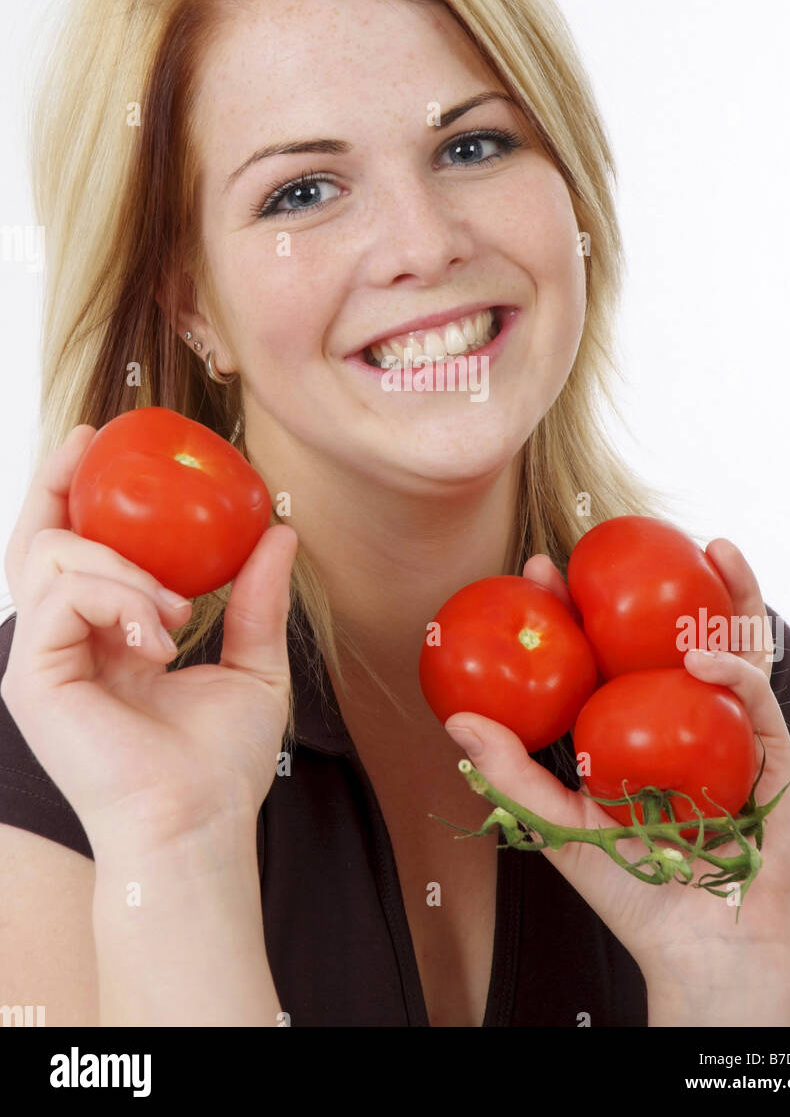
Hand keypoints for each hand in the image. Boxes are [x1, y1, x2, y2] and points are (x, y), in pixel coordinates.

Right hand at [1, 424, 297, 854]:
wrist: (200, 823)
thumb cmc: (220, 764)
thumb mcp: (251, 664)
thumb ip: (255, 599)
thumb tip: (279, 532)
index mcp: (101, 640)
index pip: (73, 553)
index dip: (75, 494)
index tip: (98, 446)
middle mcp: (62, 644)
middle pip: (35, 542)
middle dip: (57, 483)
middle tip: (89, 443)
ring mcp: (41, 660)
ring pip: (52, 556)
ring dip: (125, 566)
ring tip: (177, 612)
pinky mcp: (32, 678)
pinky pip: (61, 595)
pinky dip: (117, 599)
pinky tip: (158, 637)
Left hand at [445, 542, 789, 981]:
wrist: (702, 948)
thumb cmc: (634, 890)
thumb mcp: (561, 827)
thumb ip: (513, 777)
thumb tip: (456, 724)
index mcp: (632, 724)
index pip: (604, 649)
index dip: (575, 606)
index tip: (539, 567)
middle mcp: (681, 716)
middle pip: (670, 634)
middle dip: (656, 580)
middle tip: (616, 540)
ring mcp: (728, 730)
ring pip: (731, 647)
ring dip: (729, 594)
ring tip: (713, 550)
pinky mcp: (770, 755)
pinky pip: (756, 702)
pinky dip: (734, 673)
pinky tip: (704, 657)